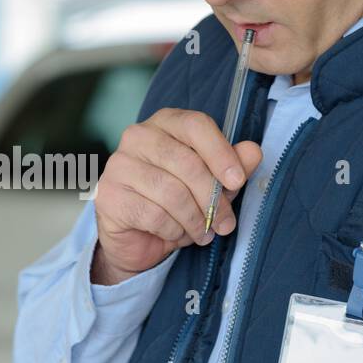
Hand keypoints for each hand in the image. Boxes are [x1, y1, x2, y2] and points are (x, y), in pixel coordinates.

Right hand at [91, 109, 262, 284]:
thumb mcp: (211, 184)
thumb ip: (232, 166)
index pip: (196, 125)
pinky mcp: (109, 196)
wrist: (137, 239)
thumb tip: (253, 151)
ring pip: (172, 192)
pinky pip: (154, 215)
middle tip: (225, 223)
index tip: (238, 180)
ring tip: (202, 233)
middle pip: (187, 162)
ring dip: (195, 220)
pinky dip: (173, 230)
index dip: (221, 153)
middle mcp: (138, 137)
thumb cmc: (175, 203)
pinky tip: (175, 234)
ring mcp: (119, 165)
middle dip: (212, 198)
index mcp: (165, 123)